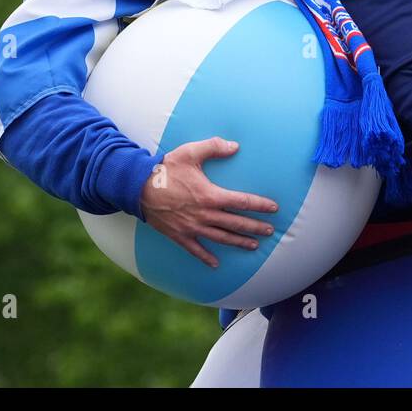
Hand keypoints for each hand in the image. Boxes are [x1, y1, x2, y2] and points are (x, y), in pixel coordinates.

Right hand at [139, 137, 278, 266]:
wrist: (138, 188)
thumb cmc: (166, 169)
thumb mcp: (190, 152)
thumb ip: (214, 147)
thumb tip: (235, 146)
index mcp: (210, 195)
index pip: (242, 202)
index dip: (260, 205)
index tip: (273, 208)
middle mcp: (204, 215)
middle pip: (235, 223)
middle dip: (255, 227)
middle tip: (270, 231)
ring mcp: (192, 227)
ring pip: (221, 238)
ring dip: (238, 242)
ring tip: (253, 246)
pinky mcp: (179, 235)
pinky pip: (195, 250)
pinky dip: (206, 257)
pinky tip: (216, 264)